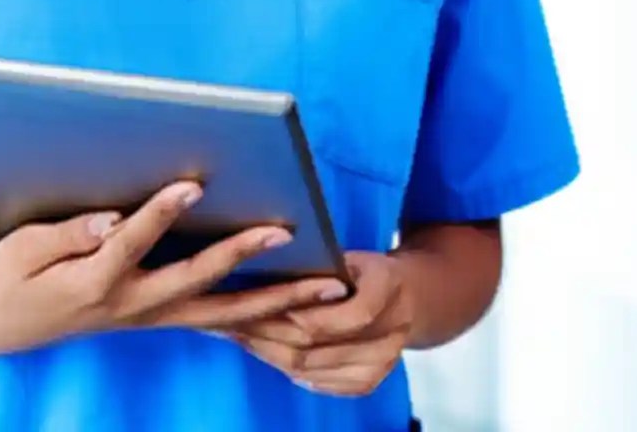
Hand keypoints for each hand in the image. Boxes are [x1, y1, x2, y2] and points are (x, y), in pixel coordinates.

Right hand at [0, 181, 350, 352]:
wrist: (1, 327)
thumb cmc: (9, 279)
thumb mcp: (20, 251)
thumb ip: (66, 235)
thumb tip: (110, 220)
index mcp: (92, 281)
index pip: (132, 242)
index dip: (161, 212)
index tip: (192, 183)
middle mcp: (130, 305)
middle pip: (196, 281)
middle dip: (242, 254)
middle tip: (284, 231)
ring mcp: (149, 316)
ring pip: (222, 313)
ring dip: (275, 300)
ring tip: (325, 287)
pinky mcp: (158, 317)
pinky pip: (217, 320)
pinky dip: (258, 315)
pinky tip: (294, 303)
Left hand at [226, 251, 412, 396]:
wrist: (409, 298)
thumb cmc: (364, 269)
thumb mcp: (346, 254)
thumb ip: (316, 266)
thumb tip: (261, 267)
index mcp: (387, 286)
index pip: (336, 314)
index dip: (292, 313)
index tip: (249, 303)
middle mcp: (392, 330)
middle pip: (317, 344)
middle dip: (266, 333)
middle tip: (227, 320)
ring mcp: (383, 361)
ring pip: (310, 367)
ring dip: (267, 352)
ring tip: (236, 334)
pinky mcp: (370, 381)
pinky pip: (318, 383)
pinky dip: (286, 368)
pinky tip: (262, 351)